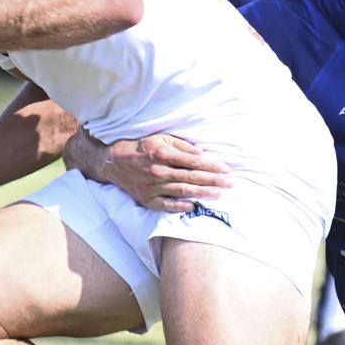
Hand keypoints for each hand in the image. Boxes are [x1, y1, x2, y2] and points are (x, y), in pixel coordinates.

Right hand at [76, 130, 231, 212]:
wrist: (113, 162)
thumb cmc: (141, 148)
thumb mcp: (160, 138)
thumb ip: (181, 146)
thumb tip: (201, 153)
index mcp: (163, 154)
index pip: (193, 162)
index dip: (212, 166)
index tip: (227, 169)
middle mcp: (158, 172)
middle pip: (191, 178)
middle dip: (213, 181)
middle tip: (231, 183)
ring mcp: (152, 187)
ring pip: (182, 192)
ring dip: (203, 194)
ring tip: (220, 195)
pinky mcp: (147, 199)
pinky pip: (166, 205)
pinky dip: (180, 206)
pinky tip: (195, 205)